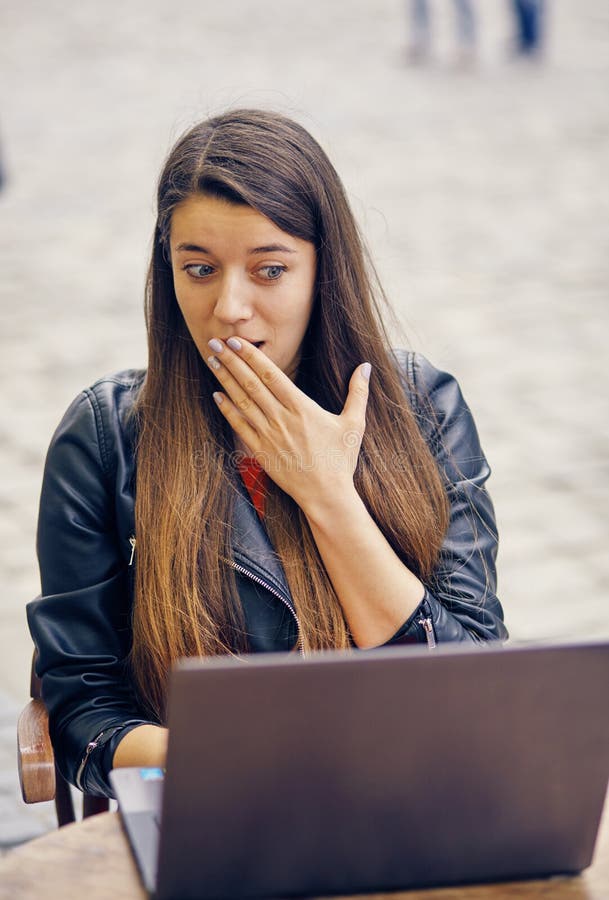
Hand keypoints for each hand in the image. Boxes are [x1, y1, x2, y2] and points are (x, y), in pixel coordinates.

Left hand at [206, 338, 371, 513]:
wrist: (326, 495)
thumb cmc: (341, 460)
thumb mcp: (354, 424)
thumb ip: (358, 393)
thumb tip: (366, 366)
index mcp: (302, 407)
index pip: (271, 375)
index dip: (252, 356)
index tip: (237, 341)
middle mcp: (281, 419)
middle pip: (252, 383)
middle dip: (232, 361)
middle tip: (215, 342)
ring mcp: (268, 435)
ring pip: (242, 401)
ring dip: (226, 380)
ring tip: (212, 361)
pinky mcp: (260, 452)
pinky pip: (239, 427)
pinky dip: (227, 410)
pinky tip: (216, 395)